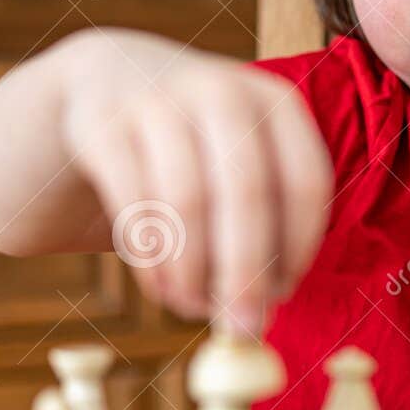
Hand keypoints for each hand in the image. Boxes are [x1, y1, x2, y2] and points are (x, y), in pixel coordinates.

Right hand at [59, 29, 333, 334]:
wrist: (104, 81)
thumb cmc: (192, 146)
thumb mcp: (239, 158)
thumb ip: (261, 224)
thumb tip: (257, 317)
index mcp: (273, 100)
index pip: (305, 180)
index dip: (299, 246)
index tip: (284, 292)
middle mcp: (221, 90)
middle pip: (247, 191)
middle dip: (246, 270)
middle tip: (242, 328)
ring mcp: (159, 101)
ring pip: (186, 200)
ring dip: (192, 270)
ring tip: (191, 307)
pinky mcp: (104, 124)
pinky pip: (134, 203)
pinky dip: (150, 258)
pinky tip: (158, 285)